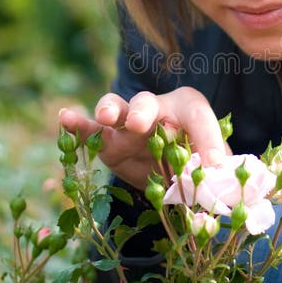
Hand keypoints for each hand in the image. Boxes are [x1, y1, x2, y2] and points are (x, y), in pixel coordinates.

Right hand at [59, 87, 228, 189]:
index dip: (205, 137)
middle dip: (143, 112)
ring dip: (109, 111)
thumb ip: (215, 171)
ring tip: (104, 117)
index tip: (212, 161)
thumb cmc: (201, 163)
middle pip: (148, 104)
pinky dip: (79, 125)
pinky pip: (92, 132)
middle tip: (139, 124)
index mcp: (190, 111)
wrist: (180, 178)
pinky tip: (65, 118)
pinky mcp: (110, 144)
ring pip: (116, 109)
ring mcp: (128, 125)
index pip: (198, 116)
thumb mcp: (215, 166)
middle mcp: (157, 110)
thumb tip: (215, 176)